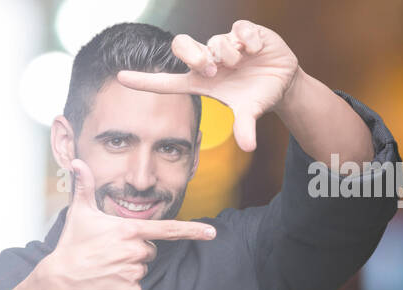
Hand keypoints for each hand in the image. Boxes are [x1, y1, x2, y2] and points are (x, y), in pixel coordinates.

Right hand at [37, 157, 214, 289]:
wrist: (60, 279)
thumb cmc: (71, 245)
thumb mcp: (79, 213)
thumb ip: (83, 186)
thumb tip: (77, 162)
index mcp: (129, 230)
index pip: (167, 229)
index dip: (192, 231)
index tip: (211, 233)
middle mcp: (135, 251)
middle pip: (149, 250)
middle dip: (134, 251)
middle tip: (109, 253)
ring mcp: (133, 273)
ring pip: (142, 269)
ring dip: (128, 269)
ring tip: (105, 267)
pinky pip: (136, 289)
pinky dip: (123, 288)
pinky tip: (106, 283)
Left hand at [115, 20, 299, 151]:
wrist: (281, 81)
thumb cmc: (255, 96)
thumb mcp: (249, 112)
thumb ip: (245, 126)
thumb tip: (249, 147)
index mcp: (200, 81)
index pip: (166, 81)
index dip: (144, 80)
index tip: (121, 78)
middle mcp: (208, 60)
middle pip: (182, 46)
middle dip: (195, 55)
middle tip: (213, 69)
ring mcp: (224, 43)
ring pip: (216, 41)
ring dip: (230, 54)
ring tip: (244, 62)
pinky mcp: (243, 31)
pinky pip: (239, 28)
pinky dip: (249, 39)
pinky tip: (256, 50)